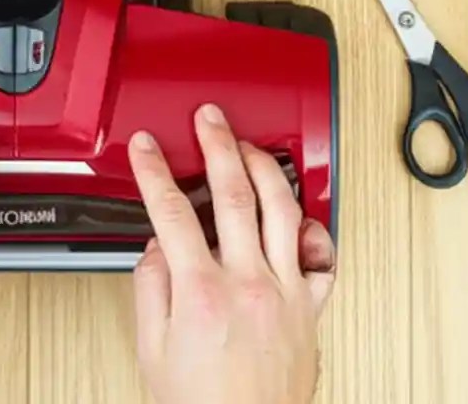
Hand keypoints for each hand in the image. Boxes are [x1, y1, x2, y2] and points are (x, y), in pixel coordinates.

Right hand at [129, 104, 336, 403]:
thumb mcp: (152, 349)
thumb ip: (150, 290)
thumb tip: (156, 249)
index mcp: (201, 292)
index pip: (171, 213)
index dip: (155, 172)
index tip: (147, 148)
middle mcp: (248, 284)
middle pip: (234, 194)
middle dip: (218, 145)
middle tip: (210, 119)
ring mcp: (285, 292)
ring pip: (283, 209)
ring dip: (266, 168)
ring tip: (251, 146)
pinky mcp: (310, 307)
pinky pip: (321, 258)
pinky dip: (312, 229)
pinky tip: (299, 211)